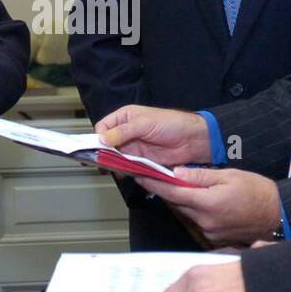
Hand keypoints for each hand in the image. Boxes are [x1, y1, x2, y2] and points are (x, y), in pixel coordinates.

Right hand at [95, 104, 211, 165]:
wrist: (193, 141)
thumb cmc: (172, 124)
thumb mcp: (145, 123)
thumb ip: (123, 131)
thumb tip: (102, 138)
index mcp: (125, 117)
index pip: (103, 127)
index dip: (98, 137)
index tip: (96, 147)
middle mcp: (126, 132)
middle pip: (106, 144)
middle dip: (102, 153)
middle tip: (99, 162)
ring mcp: (133, 148)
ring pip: (114, 157)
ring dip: (111, 163)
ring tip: (110, 169)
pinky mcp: (141, 161)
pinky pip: (126, 167)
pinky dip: (123, 171)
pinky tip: (122, 174)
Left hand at [135, 167, 281, 246]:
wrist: (278, 215)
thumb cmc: (257, 192)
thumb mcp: (229, 175)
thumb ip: (201, 175)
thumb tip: (177, 173)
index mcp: (207, 203)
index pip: (172, 193)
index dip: (154, 183)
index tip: (140, 175)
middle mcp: (205, 221)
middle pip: (178, 204)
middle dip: (169, 191)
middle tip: (160, 176)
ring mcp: (209, 233)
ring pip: (187, 214)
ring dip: (185, 202)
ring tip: (191, 188)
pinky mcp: (215, 240)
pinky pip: (198, 223)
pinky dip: (197, 212)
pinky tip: (207, 203)